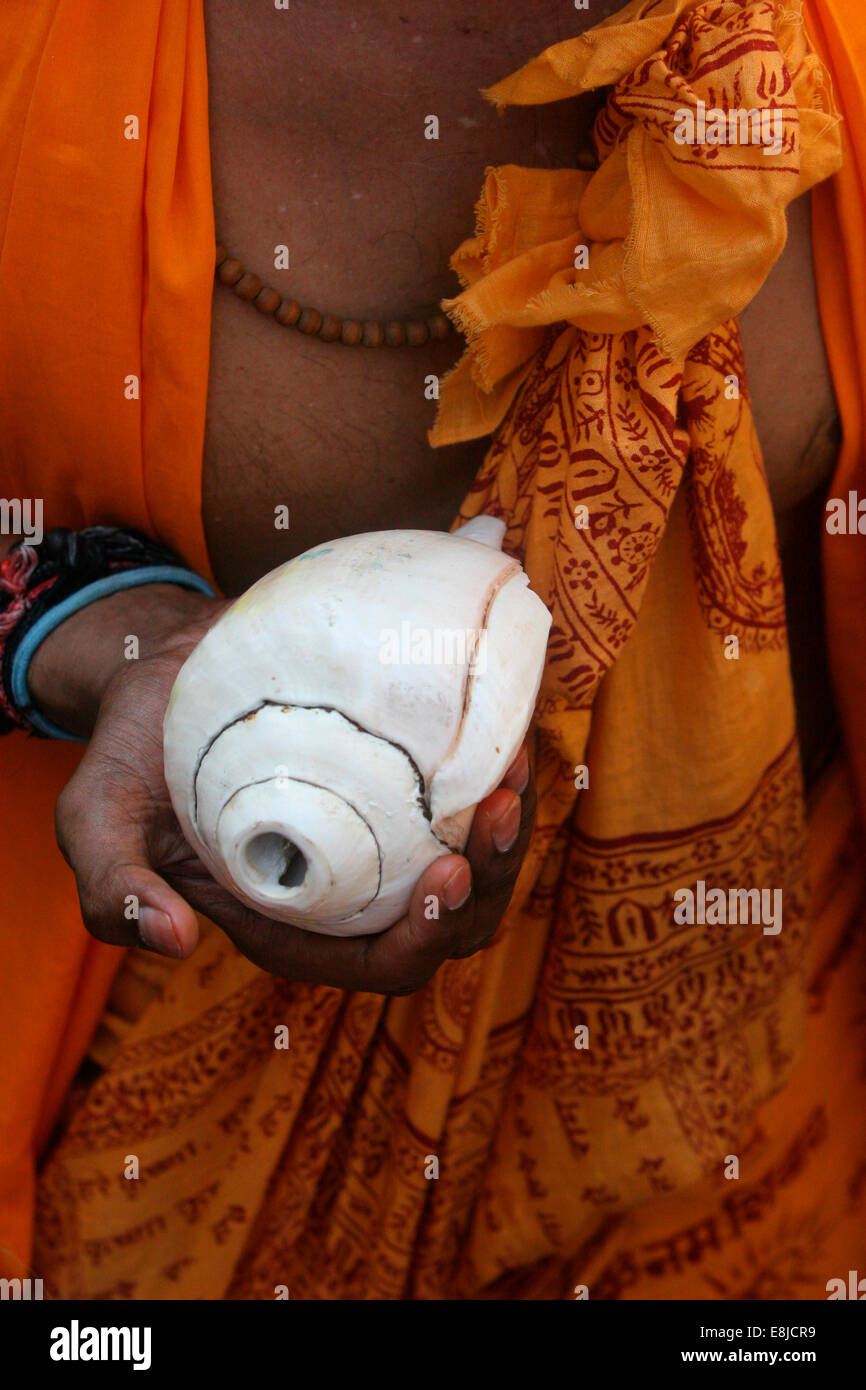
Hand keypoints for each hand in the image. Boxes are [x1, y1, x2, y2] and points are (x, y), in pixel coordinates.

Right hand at [49, 589, 536, 993]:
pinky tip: (508, 734)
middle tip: (498, 806)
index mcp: (294, 923)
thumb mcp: (96, 818)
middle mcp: (353, 890)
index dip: (427, 937)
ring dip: (510, 829)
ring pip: (478, 863)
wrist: (165, 669)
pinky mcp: (403, 783)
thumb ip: (113, 889)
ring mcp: (386, 836)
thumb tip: (173, 941)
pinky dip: (499, 776)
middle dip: (490, 879)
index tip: (447, 869)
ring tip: (514, 767)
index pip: (381, 964)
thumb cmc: (133, 750)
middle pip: (453, 921)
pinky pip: (472, 800)